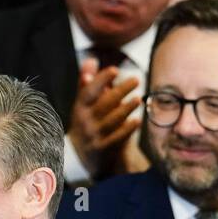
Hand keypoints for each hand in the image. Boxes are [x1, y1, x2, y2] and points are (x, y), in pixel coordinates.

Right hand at [67, 58, 140, 177]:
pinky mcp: (103, 150)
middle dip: (120, 90)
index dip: (101, 79)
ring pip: (112, 120)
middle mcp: (84, 122)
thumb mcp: (83, 105)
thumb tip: (91, 60)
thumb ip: (87, 83)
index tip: (115, 70)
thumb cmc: (87, 123)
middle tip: (136, 79)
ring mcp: (93, 137)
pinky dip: (127, 129)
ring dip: (126, 109)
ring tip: (138, 99)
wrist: (83, 158)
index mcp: (79, 108)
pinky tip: (137, 120)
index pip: (89, 91)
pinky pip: (117, 138)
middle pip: (104, 104)